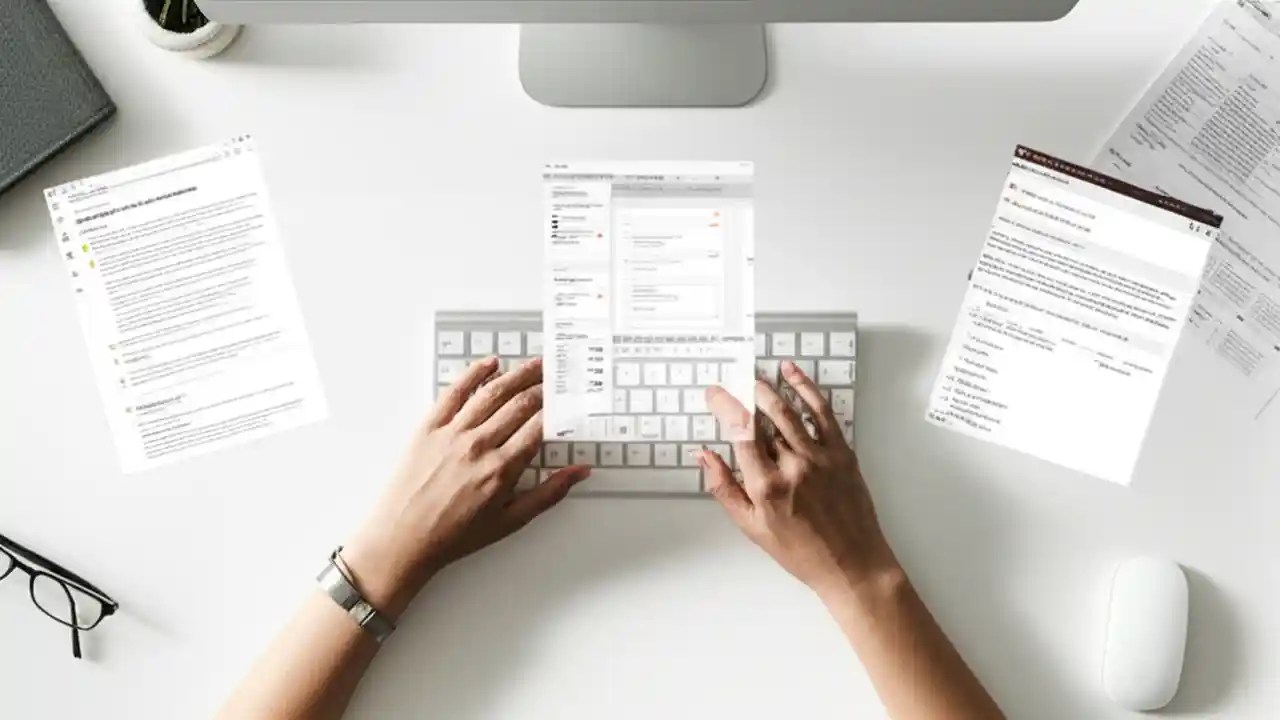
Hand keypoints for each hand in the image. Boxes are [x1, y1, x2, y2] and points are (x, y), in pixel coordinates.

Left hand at [344, 357, 589, 617]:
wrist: (401, 539)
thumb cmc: (454, 535)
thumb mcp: (510, 522)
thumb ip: (549, 494)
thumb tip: (579, 472)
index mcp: (501, 470)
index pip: (539, 427)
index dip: (557, 409)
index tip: (567, 400)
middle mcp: (479, 446)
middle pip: (520, 404)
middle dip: (542, 386)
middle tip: (556, 375)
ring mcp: (452, 433)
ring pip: (492, 392)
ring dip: (517, 374)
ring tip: (534, 364)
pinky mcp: (429, 427)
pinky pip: (455, 392)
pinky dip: (474, 373)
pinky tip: (490, 364)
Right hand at [701, 360, 898, 599]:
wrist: (852, 564)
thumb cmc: (801, 551)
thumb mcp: (752, 527)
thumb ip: (724, 488)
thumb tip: (705, 456)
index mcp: (765, 486)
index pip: (739, 432)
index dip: (724, 406)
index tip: (715, 393)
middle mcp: (792, 466)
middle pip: (763, 416)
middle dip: (744, 393)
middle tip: (733, 381)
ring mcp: (819, 457)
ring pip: (789, 410)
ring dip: (770, 389)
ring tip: (756, 377)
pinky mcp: (842, 453)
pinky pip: (822, 412)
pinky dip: (806, 389)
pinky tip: (792, 374)